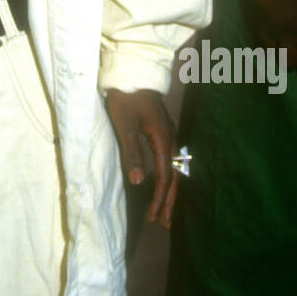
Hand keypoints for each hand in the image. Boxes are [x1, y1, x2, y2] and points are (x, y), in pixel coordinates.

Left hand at [105, 88, 177, 229]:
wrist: (132, 71)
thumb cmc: (125, 97)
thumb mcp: (124, 124)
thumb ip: (132, 153)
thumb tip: (139, 182)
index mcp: (162, 139)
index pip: (164, 176)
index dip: (160, 199)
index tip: (155, 217)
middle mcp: (169, 139)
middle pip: (173, 176)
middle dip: (168, 202)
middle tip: (163, 224)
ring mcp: (167, 134)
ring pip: (172, 169)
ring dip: (167, 192)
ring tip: (163, 211)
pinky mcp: (162, 131)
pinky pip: (169, 160)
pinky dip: (166, 178)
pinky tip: (161, 184)